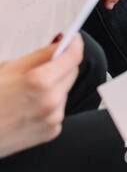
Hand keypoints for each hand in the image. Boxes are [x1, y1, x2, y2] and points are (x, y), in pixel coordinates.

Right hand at [0, 36, 83, 156]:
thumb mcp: (8, 69)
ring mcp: (53, 119)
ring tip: (27, 93)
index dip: (74, 44)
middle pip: (71, 73)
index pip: (73, 57)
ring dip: (55, 87)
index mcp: (40, 82)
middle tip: (39, 68)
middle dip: (61, 66)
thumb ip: (39, 56)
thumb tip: (59, 46)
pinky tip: (28, 108)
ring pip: (65, 91)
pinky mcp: (52, 132)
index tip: (73, 39)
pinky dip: (50, 105)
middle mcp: (51, 102)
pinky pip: (59, 109)